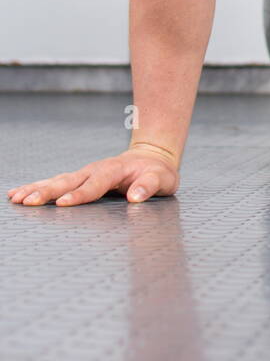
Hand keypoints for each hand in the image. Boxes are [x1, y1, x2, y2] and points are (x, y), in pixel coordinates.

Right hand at [7, 142, 179, 207]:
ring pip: (57, 181)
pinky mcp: (79, 178)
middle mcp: (94, 170)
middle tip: (28, 202)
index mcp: (113, 171)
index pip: (94, 185)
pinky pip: (56, 182)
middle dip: (48, 192)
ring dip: (37, 189)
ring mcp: (85, 173)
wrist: (151, 157)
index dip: (79, 195)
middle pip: (68, 181)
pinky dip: (37, 187)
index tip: (63, 204)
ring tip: (16, 198)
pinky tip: (18, 194)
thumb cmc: (157, 172)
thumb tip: (135, 198)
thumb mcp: (162, 179)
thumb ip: (149, 187)